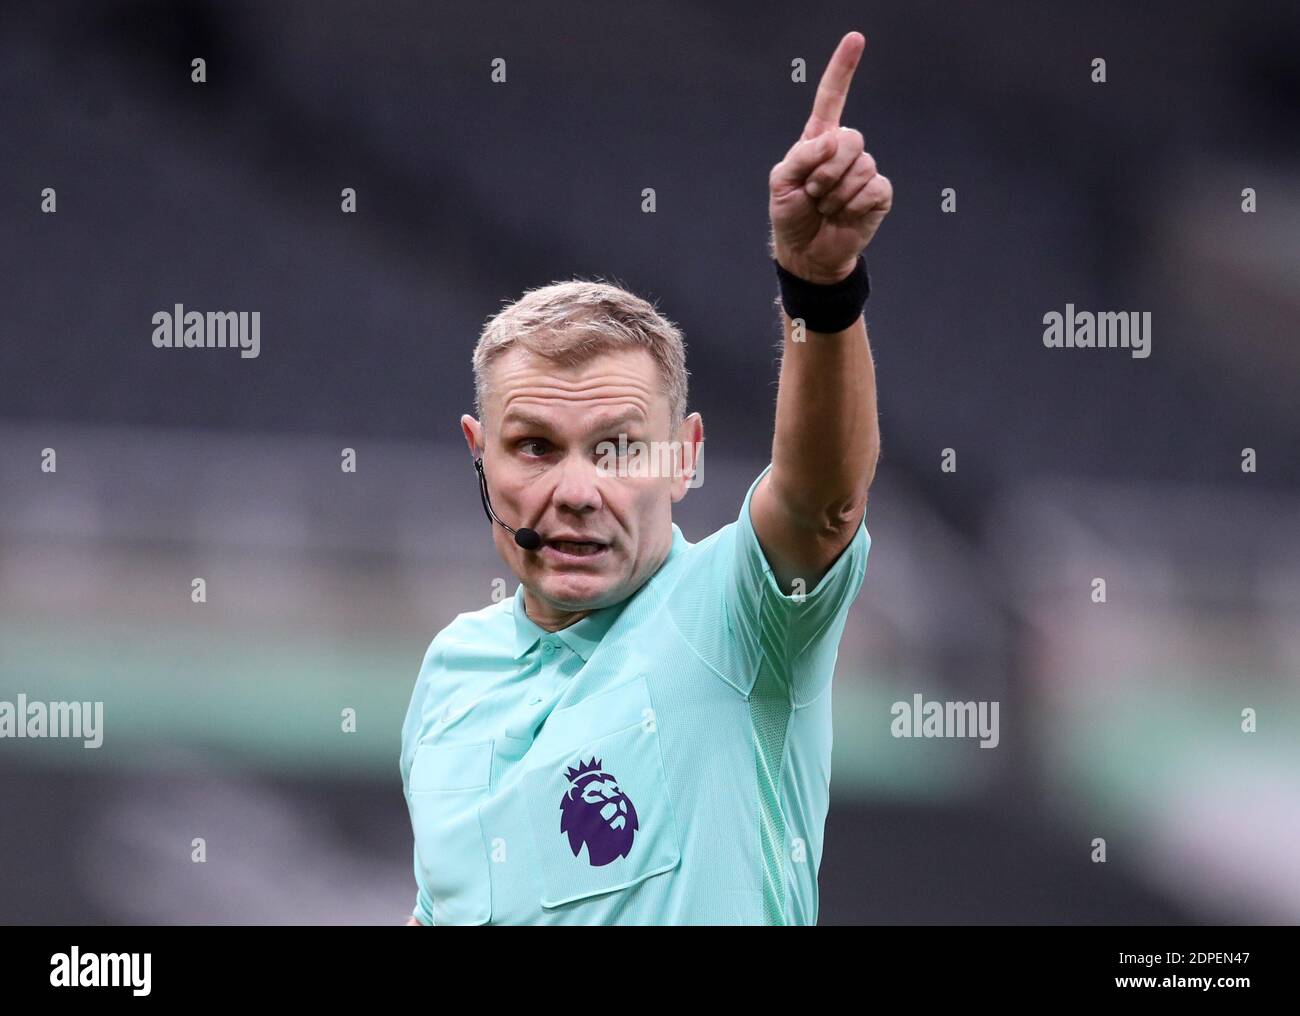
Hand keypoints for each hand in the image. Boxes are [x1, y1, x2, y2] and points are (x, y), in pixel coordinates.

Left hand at [769, 32, 892, 283]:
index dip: (843, 69)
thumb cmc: (790, 215)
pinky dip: (854, 204)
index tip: (856, 38)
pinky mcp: (879, 194)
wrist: (806, 253)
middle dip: (827, 169)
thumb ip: (801, 155)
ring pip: (861, 166)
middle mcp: (845, 151)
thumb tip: (832, 140)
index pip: (831, 98)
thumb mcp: (781, 182)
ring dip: (836, 193)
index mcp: (818, 140)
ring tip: (826, 207)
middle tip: (814, 193)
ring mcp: (865, 171)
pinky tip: (845, 214)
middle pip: (851, 137)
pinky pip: (873, 187)